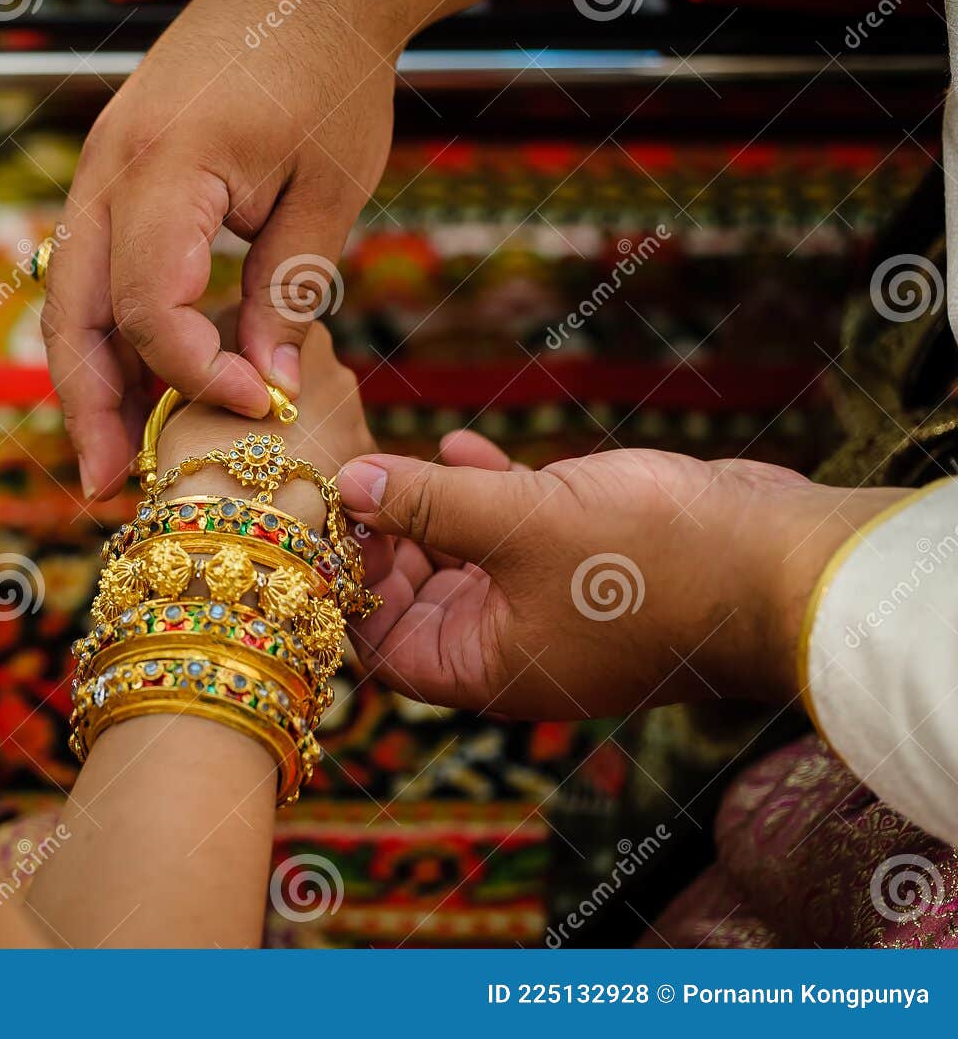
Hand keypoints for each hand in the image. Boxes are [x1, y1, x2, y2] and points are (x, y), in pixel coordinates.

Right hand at [41, 0, 567, 500]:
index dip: (190, 370)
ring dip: (88, 378)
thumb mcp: (329, 189)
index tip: (250, 404)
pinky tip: (135, 384)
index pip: (147, 302)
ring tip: (111, 457)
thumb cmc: (328, 76)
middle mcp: (110, 170)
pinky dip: (106, 331)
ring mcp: (100, 171)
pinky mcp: (111, 178)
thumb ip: (288, 291)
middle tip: (106, 485)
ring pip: (68, 296)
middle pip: (73, 311)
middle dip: (88, 405)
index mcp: (168, 166)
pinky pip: (91, 269)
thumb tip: (263, 389)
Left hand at [336, 433, 908, 717]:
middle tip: (356, 485)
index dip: (348, 590)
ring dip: (427, 511)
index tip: (333, 523)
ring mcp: (550, 606)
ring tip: (395, 462)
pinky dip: (482, 492)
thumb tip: (352, 484)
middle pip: (414, 603)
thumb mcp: (521, 524)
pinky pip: (512, 533)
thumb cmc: (652, 563)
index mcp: (487, 669)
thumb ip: (430, 504)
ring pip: (461, 562)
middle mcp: (512, 648)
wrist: (781, 565)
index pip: (382, 649)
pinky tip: (461, 445)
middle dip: (383, 543)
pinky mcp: (583, 563)